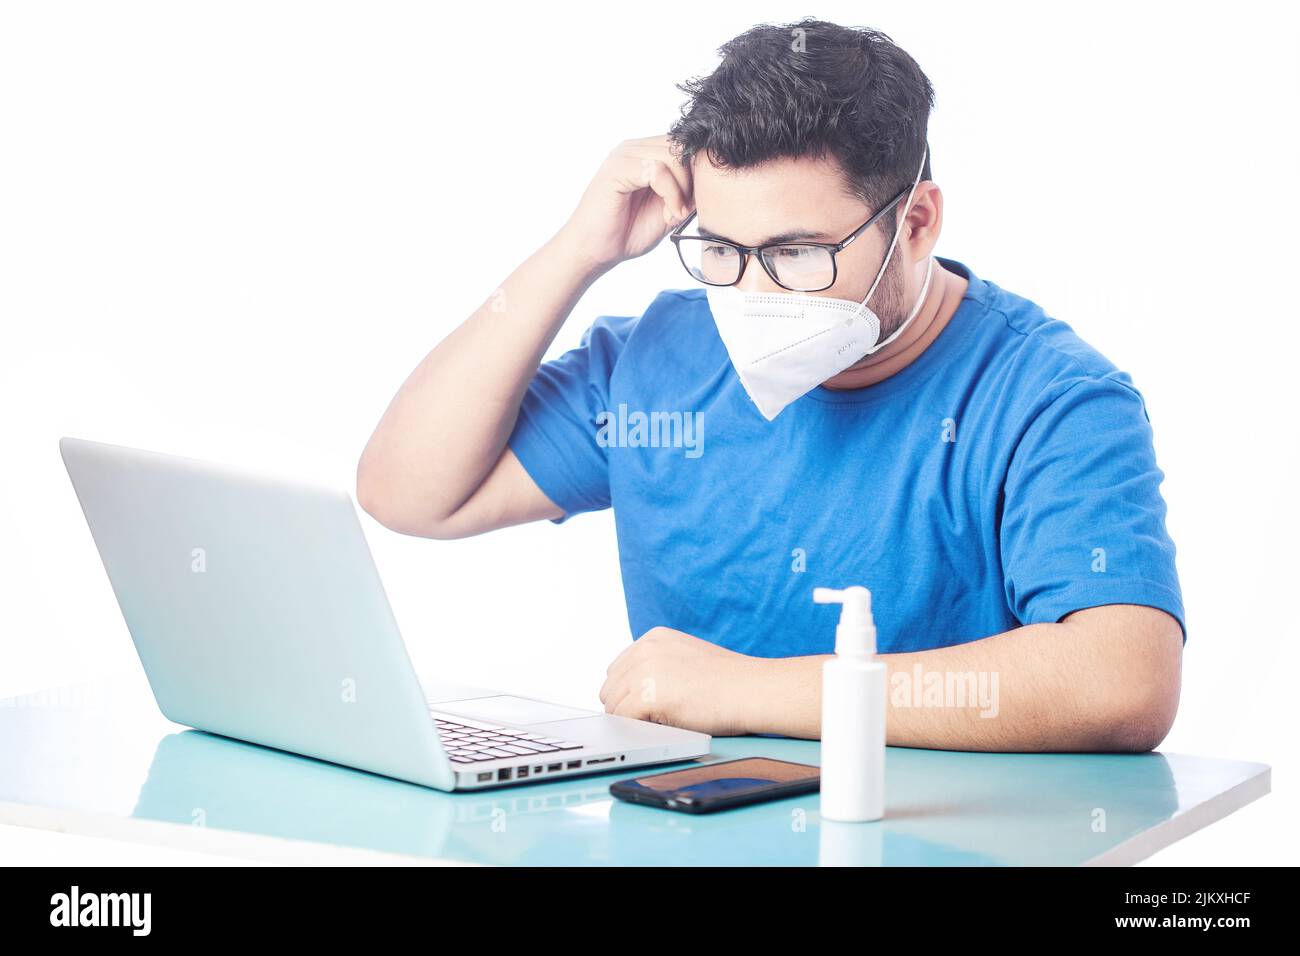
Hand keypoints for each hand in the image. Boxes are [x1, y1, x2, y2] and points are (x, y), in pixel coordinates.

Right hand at [554, 134, 694, 272]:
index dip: (696, 174)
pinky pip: (657, 170)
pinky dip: (671, 194)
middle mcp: (634, 148)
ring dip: (682, 189)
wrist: (594, 251)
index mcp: (645, 154)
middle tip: (683, 211)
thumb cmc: (626, 233)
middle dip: (692, 181)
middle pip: (682, 147)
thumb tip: (711, 178)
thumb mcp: (668, 209)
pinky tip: (667, 214)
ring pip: (673, 156)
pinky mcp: (617, 168)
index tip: (690, 206)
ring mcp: (624, 155)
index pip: (684, 146)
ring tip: (674, 214)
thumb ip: (686, 190)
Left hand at [598, 626, 762, 735]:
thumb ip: (659, 668)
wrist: (754, 690)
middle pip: (610, 688)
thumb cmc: (730, 683)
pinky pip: (624, 721)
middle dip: (627, 708)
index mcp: (654, 638)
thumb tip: (631, 695)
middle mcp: (645, 648)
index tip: (644, 709)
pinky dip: (639, 730)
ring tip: (664, 722)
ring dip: (633, 720)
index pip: (617, 671)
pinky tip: (665, 726)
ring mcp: (645, 669)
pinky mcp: (648, 694)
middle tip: (655, 720)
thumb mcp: (687, 661)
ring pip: (613, 707)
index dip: (629, 695)